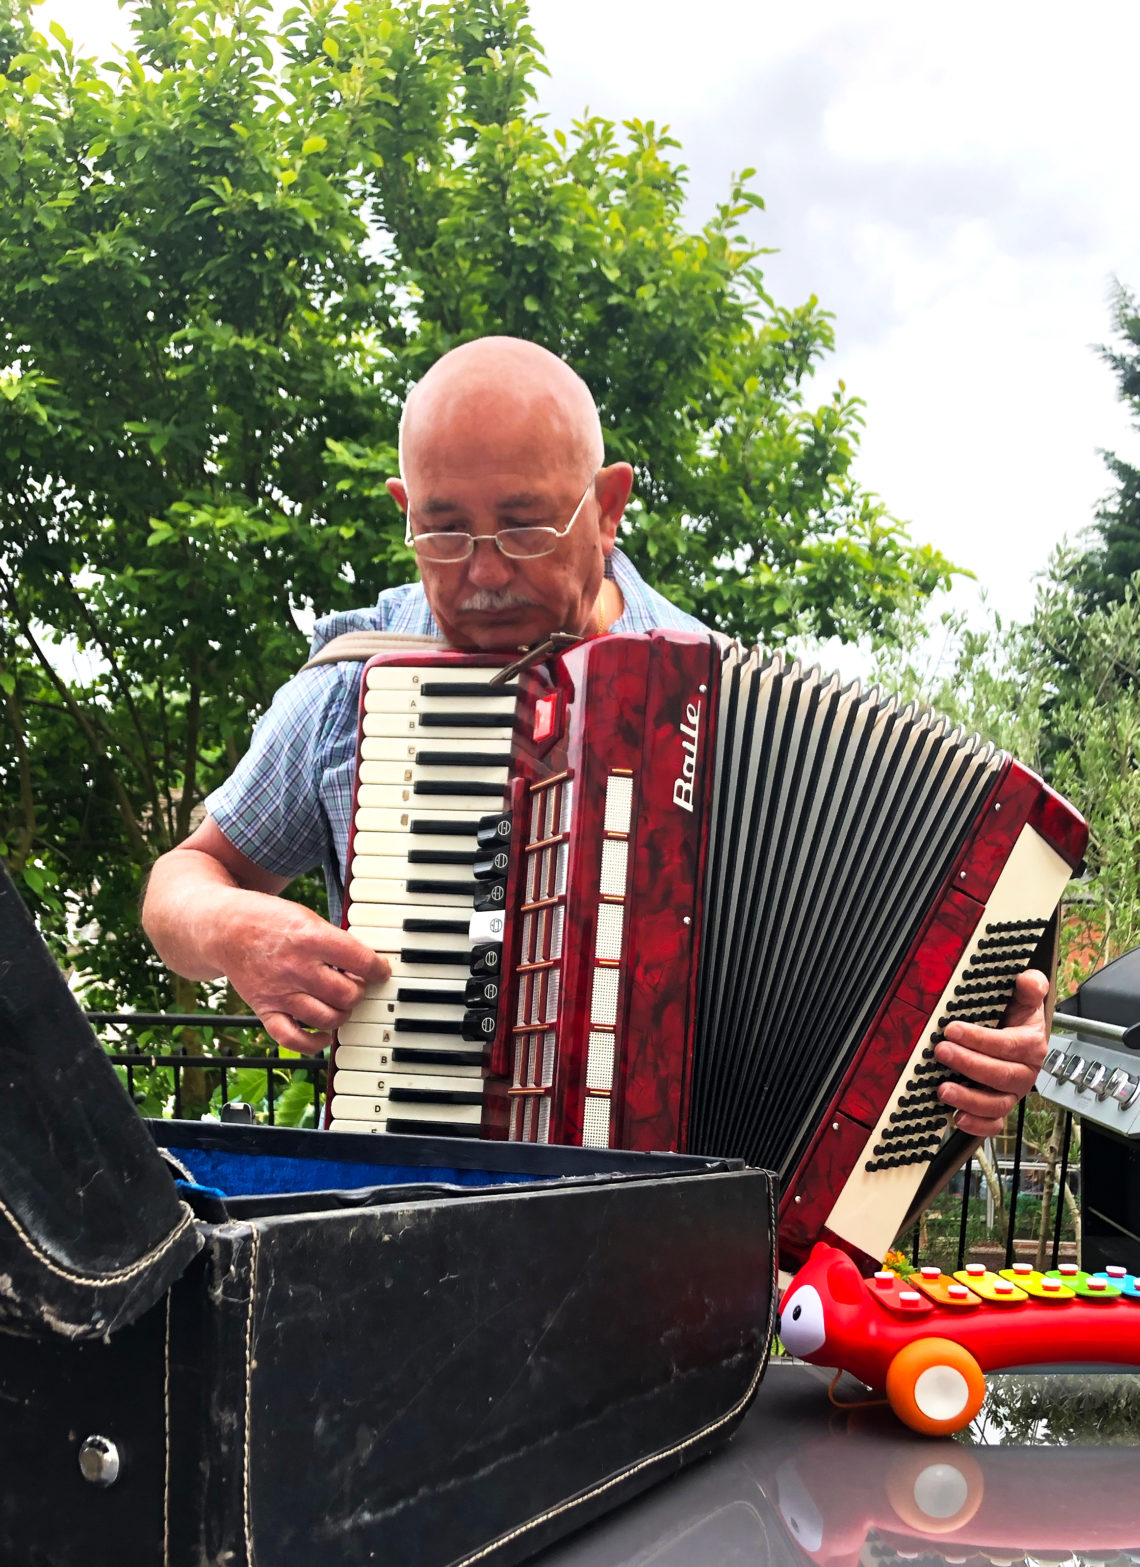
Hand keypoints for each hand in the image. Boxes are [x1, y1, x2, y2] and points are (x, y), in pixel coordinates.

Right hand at [218, 891, 389, 1054]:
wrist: (224, 930)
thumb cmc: (269, 920)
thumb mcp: (307, 917)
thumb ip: (334, 941)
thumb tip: (365, 963)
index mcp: (311, 939)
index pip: (360, 961)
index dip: (378, 968)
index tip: (381, 971)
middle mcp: (297, 968)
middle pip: (346, 994)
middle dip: (359, 992)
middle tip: (357, 985)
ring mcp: (280, 992)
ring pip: (327, 1019)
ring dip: (342, 1014)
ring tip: (341, 1003)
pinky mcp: (266, 1010)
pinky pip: (293, 1039)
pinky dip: (314, 1043)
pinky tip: (324, 1033)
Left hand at [934, 968, 1049, 1138]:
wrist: (1018, 1036)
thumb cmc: (1016, 1017)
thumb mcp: (1024, 998)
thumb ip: (1030, 986)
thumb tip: (1027, 979)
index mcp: (1031, 1044)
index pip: (1008, 1045)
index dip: (980, 1039)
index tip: (952, 1029)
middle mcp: (1024, 1072)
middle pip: (1000, 1075)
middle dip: (969, 1064)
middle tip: (942, 1052)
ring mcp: (1012, 1093)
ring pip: (996, 1103)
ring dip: (969, 1099)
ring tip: (943, 1090)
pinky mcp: (1000, 1107)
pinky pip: (994, 1124)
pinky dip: (977, 1125)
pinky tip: (957, 1117)